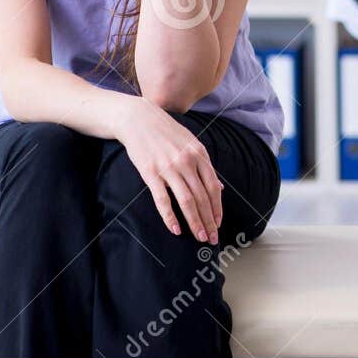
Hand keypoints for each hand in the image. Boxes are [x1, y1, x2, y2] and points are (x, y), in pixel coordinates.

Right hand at [113, 96, 222, 244]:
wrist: (138, 118)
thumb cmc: (165, 131)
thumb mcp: (191, 143)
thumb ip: (205, 165)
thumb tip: (219, 187)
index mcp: (199, 154)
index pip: (213, 187)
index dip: (217, 208)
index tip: (218, 224)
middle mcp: (187, 161)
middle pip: (202, 197)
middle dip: (209, 220)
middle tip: (212, 238)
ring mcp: (169, 168)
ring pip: (186, 201)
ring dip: (195, 222)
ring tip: (199, 237)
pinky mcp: (150, 173)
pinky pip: (163, 200)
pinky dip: (170, 217)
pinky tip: (176, 229)